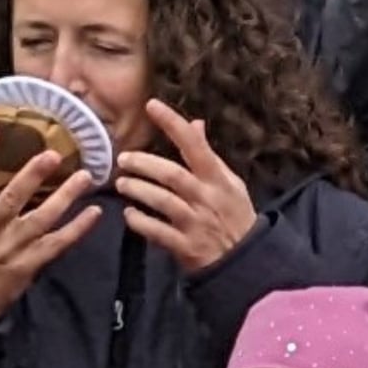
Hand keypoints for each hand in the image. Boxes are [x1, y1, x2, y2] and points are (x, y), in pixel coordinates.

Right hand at [0, 125, 96, 321]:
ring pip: (42, 219)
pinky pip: (57, 244)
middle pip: (13, 198)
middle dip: (33, 175)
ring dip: (65, 198)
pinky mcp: (29, 264)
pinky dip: (77, 229)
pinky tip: (94, 213)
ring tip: (85, 177)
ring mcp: (12, 247)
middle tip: (54, 154)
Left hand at [115, 99, 260, 272]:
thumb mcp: (230, 183)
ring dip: (136, 189)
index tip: (152, 105)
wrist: (246, 262)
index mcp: (218, 179)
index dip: (173, 124)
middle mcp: (206, 198)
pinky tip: (129, 214)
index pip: (195, 145)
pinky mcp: (185, 246)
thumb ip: (209, 156)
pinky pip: (156, 231)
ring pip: (161, 201)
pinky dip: (139, 221)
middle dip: (143, 163)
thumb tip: (195, 123)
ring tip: (121, 184)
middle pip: (171, 174)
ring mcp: (195, 223)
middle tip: (123, 159)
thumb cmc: (235, 217)